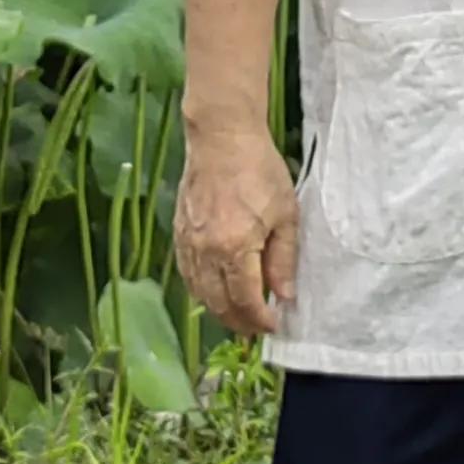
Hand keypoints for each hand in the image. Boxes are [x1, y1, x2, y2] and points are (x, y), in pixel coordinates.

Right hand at [174, 119, 301, 337]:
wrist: (222, 136)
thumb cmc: (260, 170)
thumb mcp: (285, 214)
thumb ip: (283, 260)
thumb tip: (284, 297)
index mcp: (235, 247)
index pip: (245, 301)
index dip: (260, 320)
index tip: (274, 325)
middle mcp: (206, 251)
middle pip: (219, 304)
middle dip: (239, 323)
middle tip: (257, 327)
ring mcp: (188, 243)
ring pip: (200, 293)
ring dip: (219, 310)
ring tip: (239, 315)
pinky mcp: (178, 234)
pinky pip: (188, 274)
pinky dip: (202, 290)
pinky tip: (216, 290)